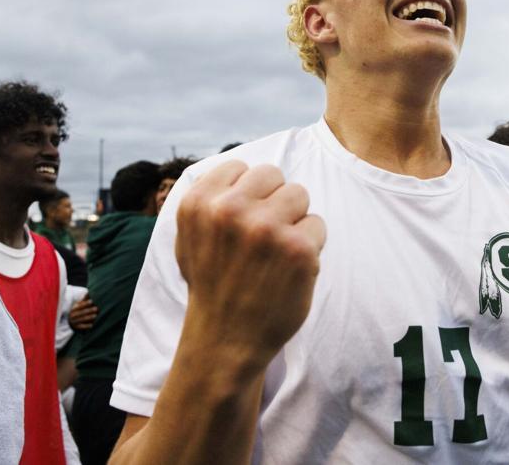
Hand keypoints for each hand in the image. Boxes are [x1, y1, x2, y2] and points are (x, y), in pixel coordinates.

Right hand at [68, 294, 97, 330]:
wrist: (70, 322)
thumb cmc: (77, 311)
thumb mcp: (79, 305)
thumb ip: (84, 300)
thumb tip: (89, 292)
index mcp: (74, 308)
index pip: (80, 306)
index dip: (86, 303)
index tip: (92, 301)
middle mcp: (73, 315)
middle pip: (82, 312)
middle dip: (89, 310)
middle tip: (96, 308)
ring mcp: (74, 321)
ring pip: (82, 319)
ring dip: (89, 317)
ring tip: (95, 315)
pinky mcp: (76, 327)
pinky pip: (81, 327)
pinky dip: (86, 326)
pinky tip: (92, 325)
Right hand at [175, 161, 325, 373]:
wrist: (226, 340)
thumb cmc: (213, 283)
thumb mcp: (190, 236)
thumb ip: (210, 198)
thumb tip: (240, 171)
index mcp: (200, 202)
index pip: (241, 167)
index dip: (247, 194)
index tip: (241, 222)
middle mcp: (231, 210)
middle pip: (273, 175)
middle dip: (273, 201)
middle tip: (263, 236)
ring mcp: (267, 228)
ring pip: (300, 194)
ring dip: (294, 219)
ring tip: (276, 251)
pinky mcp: (299, 249)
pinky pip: (318, 224)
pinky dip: (310, 246)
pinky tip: (289, 269)